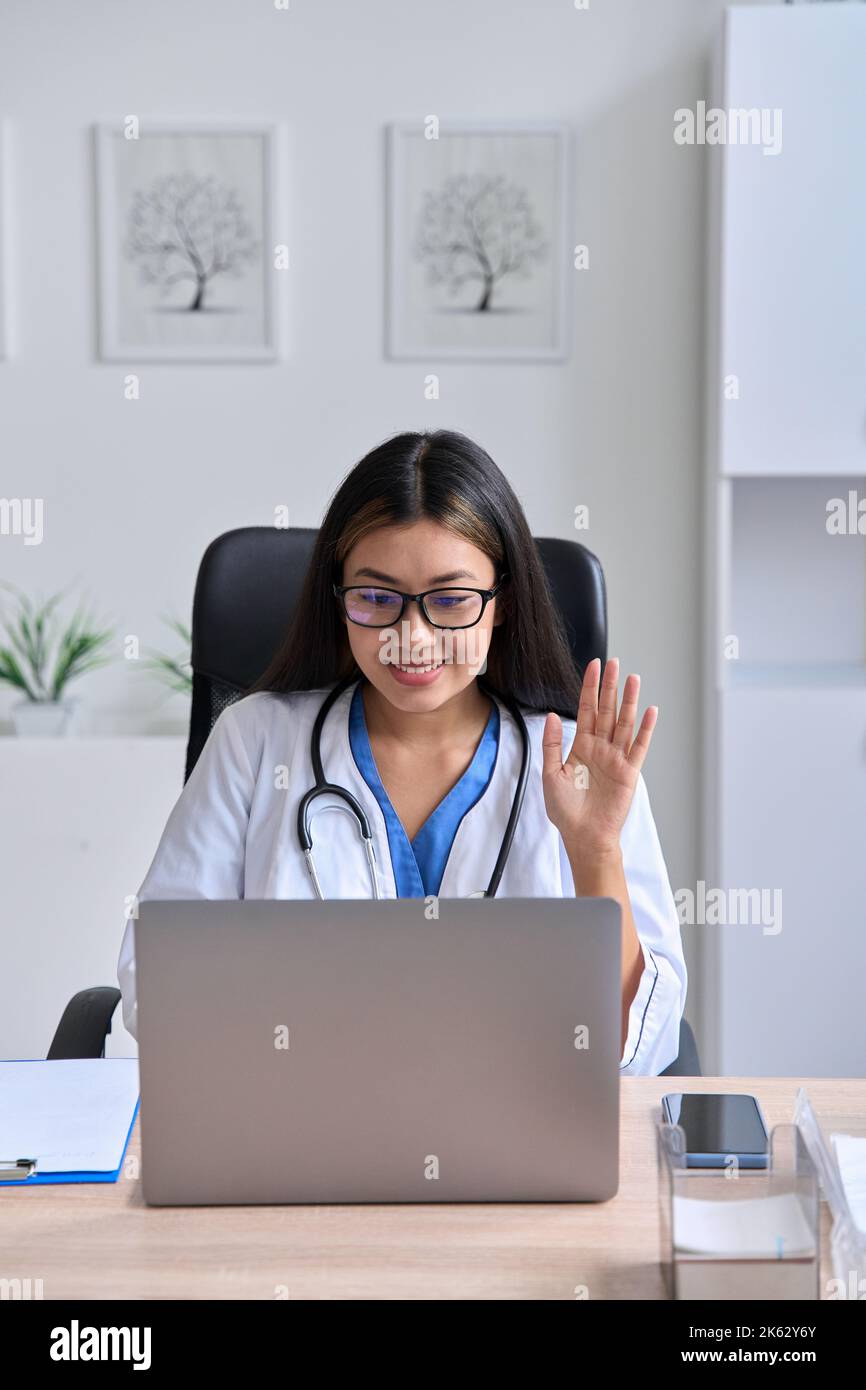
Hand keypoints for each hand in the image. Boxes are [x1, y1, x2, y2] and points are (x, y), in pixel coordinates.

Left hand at [541, 657, 656, 861]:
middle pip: (606, 710)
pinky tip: (649, 711)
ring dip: (629, 701)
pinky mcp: (628, 772)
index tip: (594, 667)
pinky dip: (644, 729)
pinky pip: (638, 746)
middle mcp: (600, 748)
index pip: (586, 710)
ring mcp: (616, 758)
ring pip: (623, 723)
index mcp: (581, 746)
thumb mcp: (549, 774)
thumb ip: (552, 744)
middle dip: (610, 686)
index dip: (589, 688)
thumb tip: (551, 715)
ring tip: (633, 679)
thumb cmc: (566, 810)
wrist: (583, 836)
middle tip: (614, 664)